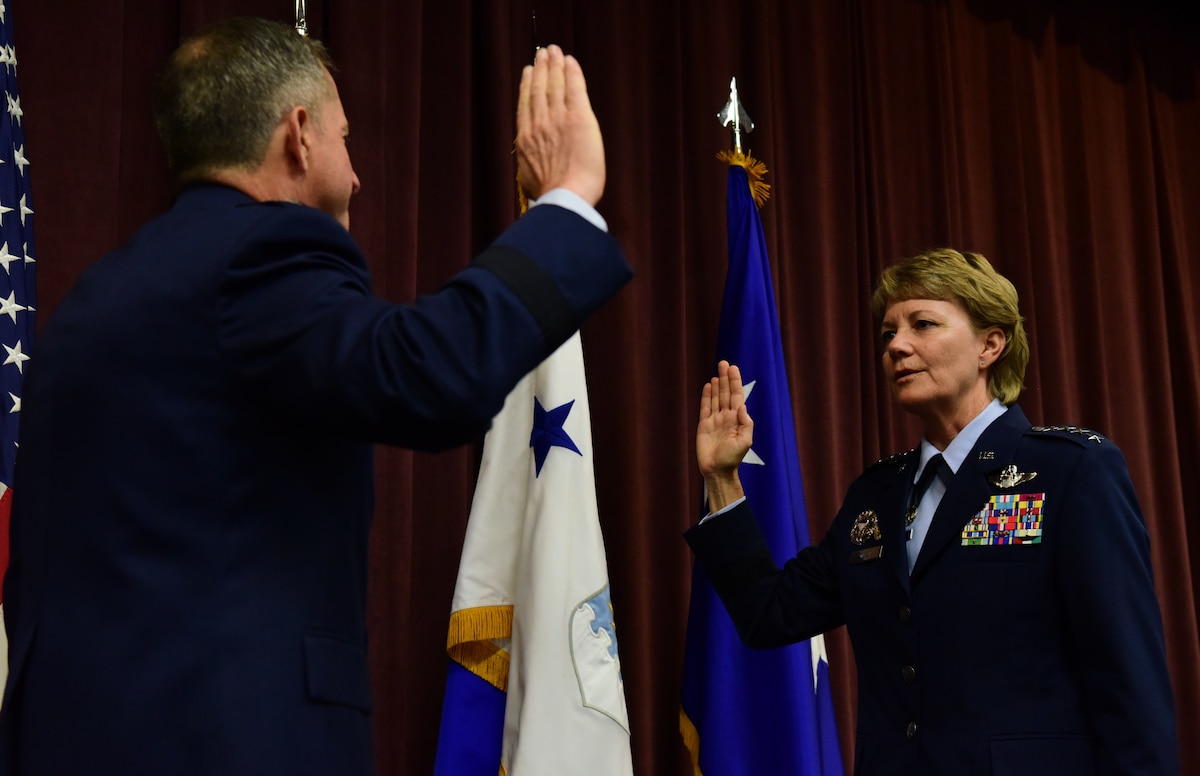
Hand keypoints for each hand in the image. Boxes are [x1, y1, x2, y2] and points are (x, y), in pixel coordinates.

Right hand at [515, 45, 604, 205]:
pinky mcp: (579, 117)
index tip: (528, 72)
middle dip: (541, 68)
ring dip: (554, 64)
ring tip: (554, 51)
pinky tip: (570, 60)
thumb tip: (530, 168)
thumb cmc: (551, 196)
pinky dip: (572, 72)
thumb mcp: (529, 180)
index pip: (526, 104)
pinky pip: (574, 87)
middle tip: (542, 53)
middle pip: (538, 89)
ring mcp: (558, 118)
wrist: (565, 196)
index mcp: (526, 139)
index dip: (527, 85)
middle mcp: (539, 124)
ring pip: (555, 84)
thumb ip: (529, 166)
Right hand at [696, 360, 753, 510]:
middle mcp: (726, 416)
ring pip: (716, 398)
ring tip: (717, 371)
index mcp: (737, 419)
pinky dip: (706, 396)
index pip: (736, 396)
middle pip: (725, 393)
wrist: (717, 471)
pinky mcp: (704, 425)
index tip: (733, 368)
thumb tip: (742, 406)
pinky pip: (705, 407)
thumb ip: (746, 424)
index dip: (735, 382)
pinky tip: (708, 386)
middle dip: (725, 378)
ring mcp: (715, 420)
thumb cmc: (732, 459)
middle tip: (724, 363)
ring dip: (717, 384)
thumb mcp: (745, 442)